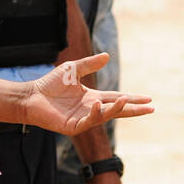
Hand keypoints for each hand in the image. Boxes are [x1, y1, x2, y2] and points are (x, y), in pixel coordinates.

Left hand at [27, 53, 153, 134]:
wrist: (31, 96)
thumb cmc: (50, 84)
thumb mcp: (73, 69)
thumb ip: (89, 64)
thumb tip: (107, 56)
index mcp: (93, 98)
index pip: (116, 98)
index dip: (132, 99)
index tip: (148, 99)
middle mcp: (91, 109)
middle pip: (117, 110)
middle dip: (134, 110)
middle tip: (151, 108)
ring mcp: (83, 119)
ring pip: (105, 115)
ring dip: (116, 109)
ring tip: (125, 100)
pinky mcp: (74, 126)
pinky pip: (89, 120)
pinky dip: (96, 113)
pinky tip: (98, 104)